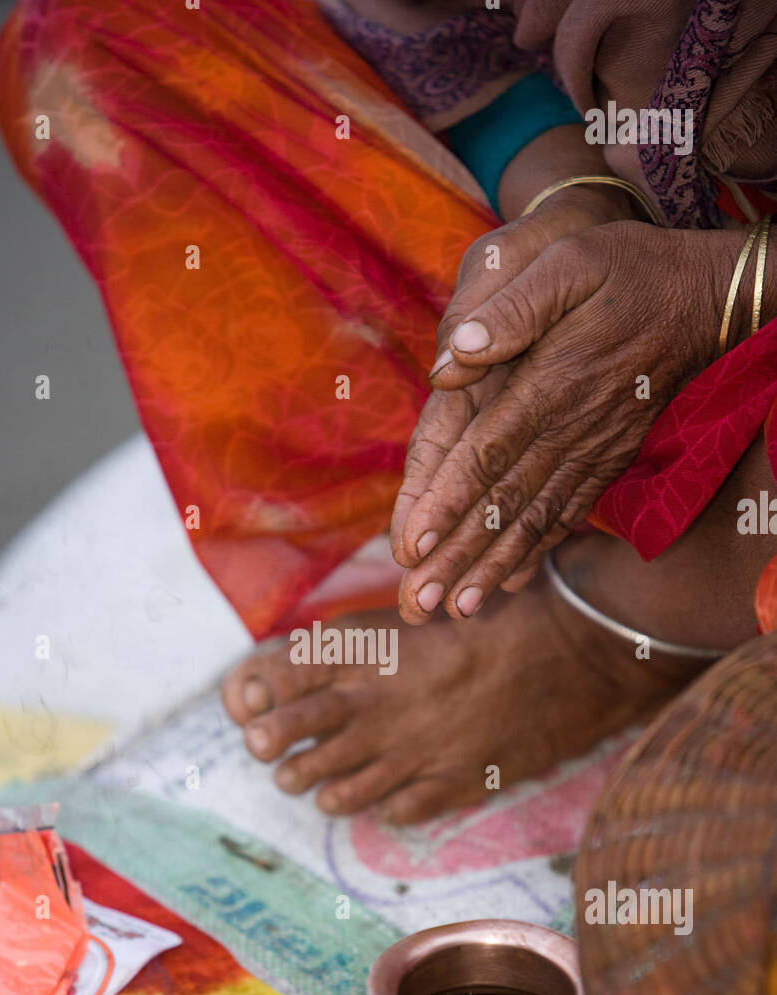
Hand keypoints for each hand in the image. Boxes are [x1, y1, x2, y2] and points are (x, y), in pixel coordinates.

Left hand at [393, 220, 736, 622]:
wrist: (702, 299)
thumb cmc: (626, 272)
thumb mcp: (570, 265)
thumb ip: (513, 308)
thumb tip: (452, 355)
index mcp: (550, 386)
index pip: (487, 455)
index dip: (448, 502)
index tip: (412, 544)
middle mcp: (570, 431)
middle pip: (502, 504)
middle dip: (457, 556)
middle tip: (417, 602)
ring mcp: (592, 452)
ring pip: (534, 521)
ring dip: (492, 568)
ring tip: (456, 610)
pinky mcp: (607, 460)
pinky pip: (566, 515)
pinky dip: (536, 551)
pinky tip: (509, 582)